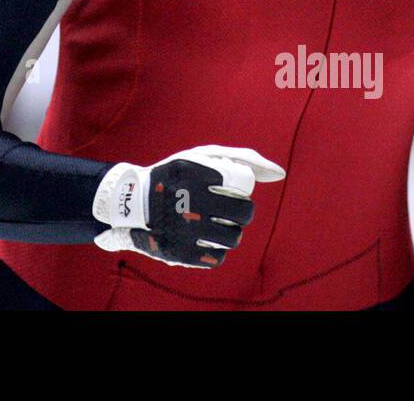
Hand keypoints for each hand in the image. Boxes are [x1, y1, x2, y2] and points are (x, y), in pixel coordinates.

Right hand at [91, 145, 285, 267]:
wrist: (133, 203)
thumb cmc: (179, 175)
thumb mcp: (204, 156)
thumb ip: (244, 160)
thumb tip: (280, 174)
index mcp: (192, 170)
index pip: (243, 180)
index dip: (242, 183)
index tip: (227, 183)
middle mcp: (187, 200)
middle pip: (245, 212)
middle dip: (242, 209)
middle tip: (229, 206)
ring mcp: (183, 229)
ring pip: (234, 237)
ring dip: (231, 230)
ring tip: (216, 222)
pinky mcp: (179, 253)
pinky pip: (219, 256)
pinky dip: (216, 247)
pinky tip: (204, 236)